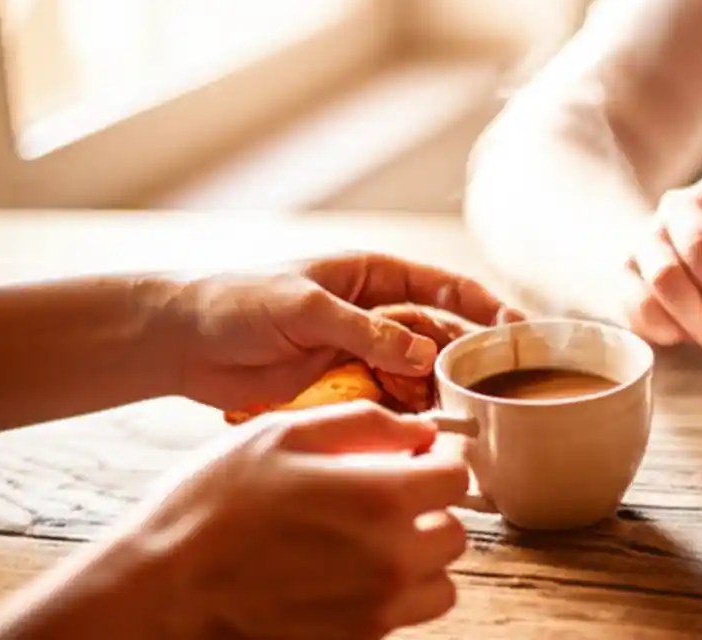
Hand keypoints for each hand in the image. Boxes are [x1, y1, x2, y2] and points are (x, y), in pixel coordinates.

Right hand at [118, 402, 466, 638]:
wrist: (158, 593)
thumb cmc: (211, 507)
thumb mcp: (281, 435)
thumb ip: (364, 423)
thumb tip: (423, 431)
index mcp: (379, 498)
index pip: (457, 478)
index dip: (434, 464)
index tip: (410, 464)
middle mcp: (391, 558)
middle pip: (456, 531)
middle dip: (428, 511)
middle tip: (383, 503)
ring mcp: (377, 608)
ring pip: (440, 581)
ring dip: (418, 559)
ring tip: (367, 543)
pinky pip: (406, 617)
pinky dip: (393, 597)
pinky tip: (347, 576)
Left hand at [168, 252, 519, 411]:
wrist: (182, 341)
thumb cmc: (237, 302)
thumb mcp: (304, 308)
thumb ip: (366, 332)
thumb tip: (423, 357)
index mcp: (373, 275)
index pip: (445, 288)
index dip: (486, 308)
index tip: (519, 331)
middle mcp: (375, 312)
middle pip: (441, 335)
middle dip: (469, 358)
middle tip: (496, 388)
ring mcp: (361, 351)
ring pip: (420, 373)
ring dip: (440, 391)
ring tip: (461, 414)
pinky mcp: (344, 386)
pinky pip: (390, 399)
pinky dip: (408, 412)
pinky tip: (422, 427)